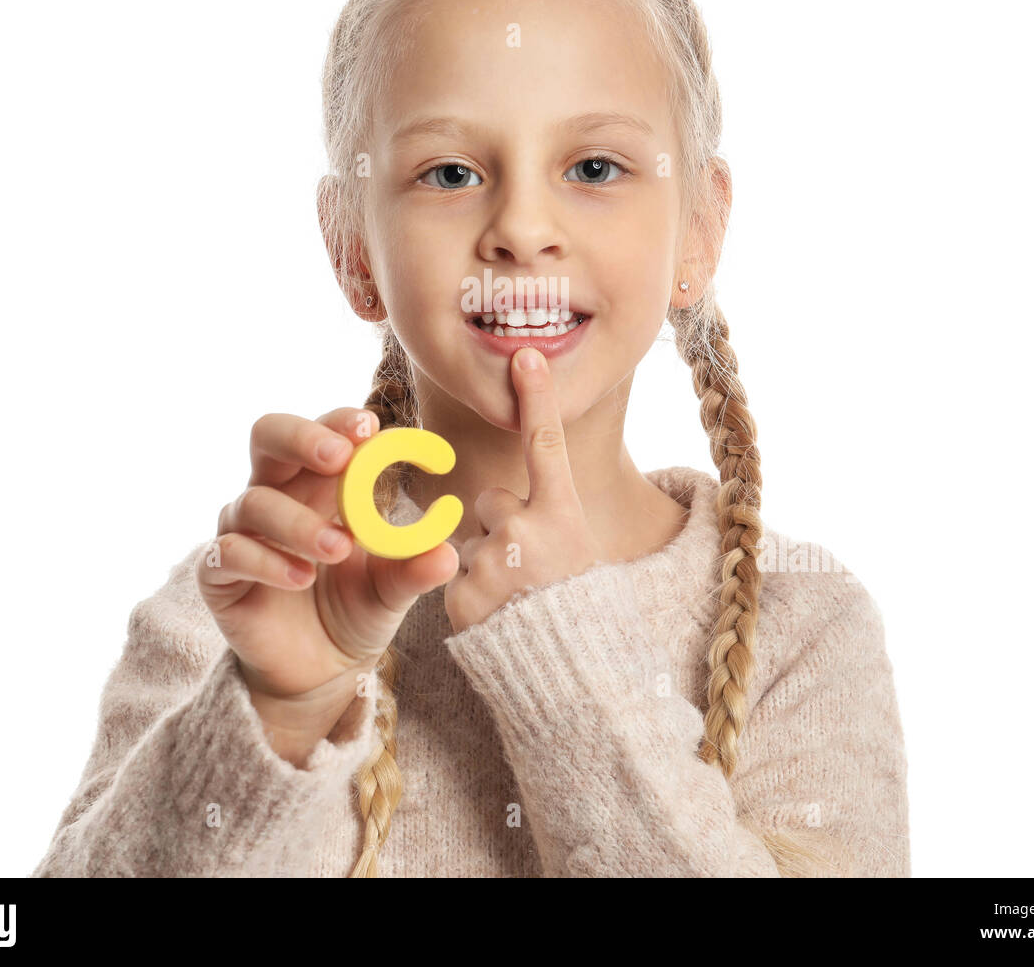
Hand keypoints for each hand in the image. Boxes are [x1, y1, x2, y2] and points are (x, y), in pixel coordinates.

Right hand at [199, 408, 459, 722]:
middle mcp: (275, 496)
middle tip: (340, 457)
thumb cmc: (354, 610)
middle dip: (303, 438)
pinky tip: (301, 577)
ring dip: (298, 521)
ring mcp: (241, 532)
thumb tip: (448, 553)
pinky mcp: (218, 576)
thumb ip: (414, 568)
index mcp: (318, 484)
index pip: (323, 432)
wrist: (318, 673)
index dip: (341, 422)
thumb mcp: (392, 590)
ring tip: (339, 547)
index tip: (371, 427)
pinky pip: (229, 554)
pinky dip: (266, 561)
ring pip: (254, 502)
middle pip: (268, 437)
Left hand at [444, 347, 605, 633]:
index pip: (547, 444)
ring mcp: (493, 564)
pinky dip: (472, 595)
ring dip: (485, 565)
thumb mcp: (578, 551)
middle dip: (501, 527)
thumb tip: (501, 497)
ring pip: (470, 542)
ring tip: (515, 602)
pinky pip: (455, 576)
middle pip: (490, 500)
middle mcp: (527, 531)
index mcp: (563, 515)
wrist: (574, 678)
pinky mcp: (463, 598)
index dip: (536, 396)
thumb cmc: (578, 609)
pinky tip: (497, 618)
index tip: (524, 355)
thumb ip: (546, 516)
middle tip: (530, 570)